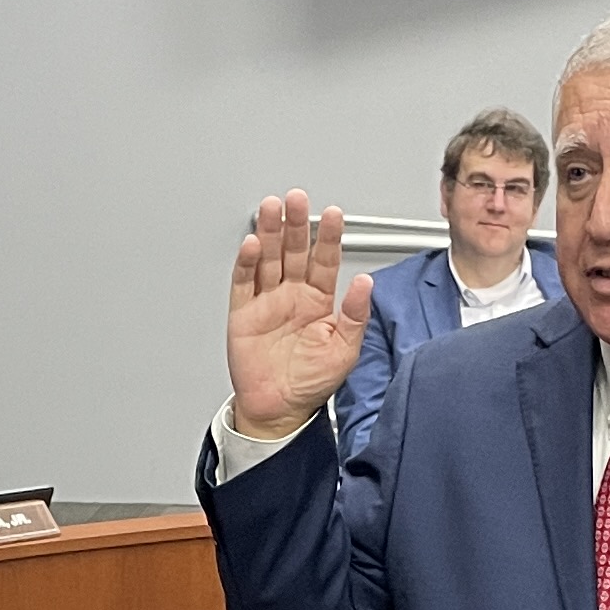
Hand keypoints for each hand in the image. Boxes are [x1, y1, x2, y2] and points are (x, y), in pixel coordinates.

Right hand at [226, 191, 375, 440]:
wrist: (278, 410)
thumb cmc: (311, 383)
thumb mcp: (344, 351)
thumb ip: (355, 316)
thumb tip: (365, 283)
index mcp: (318, 301)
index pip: (325, 260)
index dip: (329, 237)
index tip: (334, 215)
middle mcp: (292, 296)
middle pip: (294, 251)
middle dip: (296, 224)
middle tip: (298, 199)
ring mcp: (267, 302)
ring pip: (269, 258)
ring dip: (271, 233)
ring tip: (273, 208)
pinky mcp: (243, 314)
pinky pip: (244, 282)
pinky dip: (248, 262)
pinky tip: (254, 243)